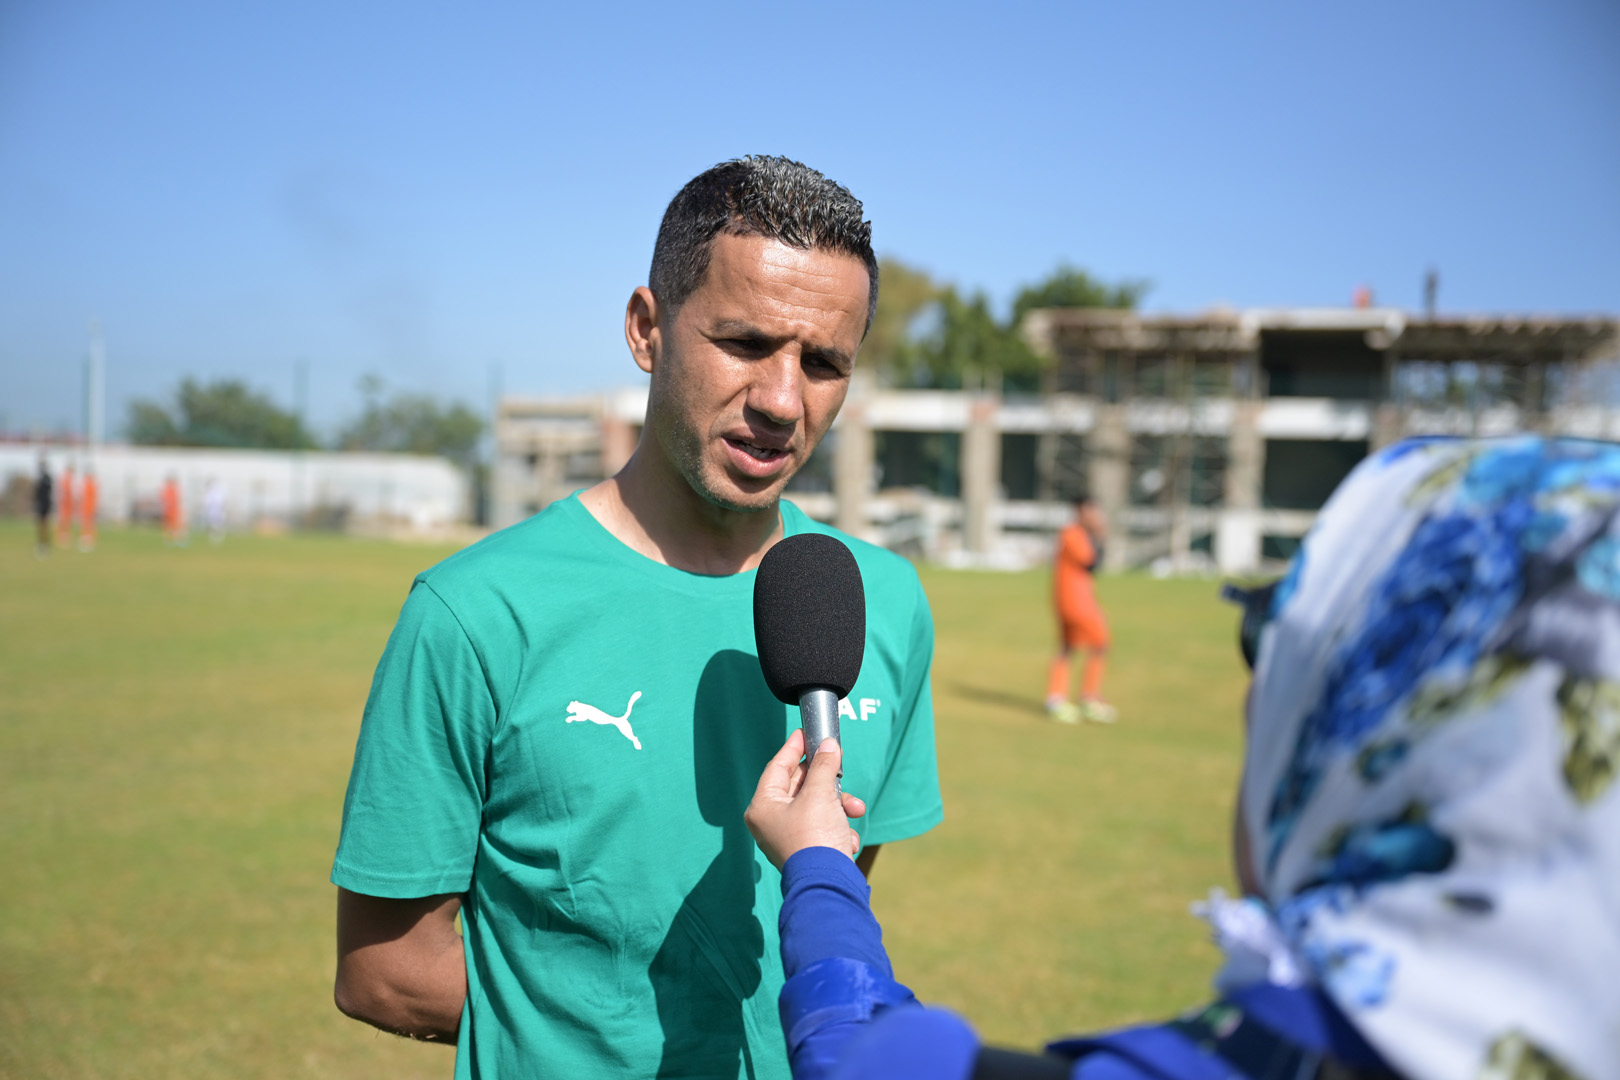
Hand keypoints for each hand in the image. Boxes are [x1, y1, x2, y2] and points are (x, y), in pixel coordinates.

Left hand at [745, 729, 866, 870]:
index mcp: (763, 807)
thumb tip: (829, 745)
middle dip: (827, 781)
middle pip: (800, 787)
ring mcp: (788, 837)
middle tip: (838, 765)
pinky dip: (839, 829)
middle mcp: (771, 822)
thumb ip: (824, 765)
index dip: (794, 747)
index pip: (778, 767)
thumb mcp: (820, 794)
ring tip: (855, 810)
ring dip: (839, 806)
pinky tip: (848, 839)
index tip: (806, 732)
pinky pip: (824, 828)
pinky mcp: (807, 850)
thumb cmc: (815, 838)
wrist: (828, 885)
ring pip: (817, 807)